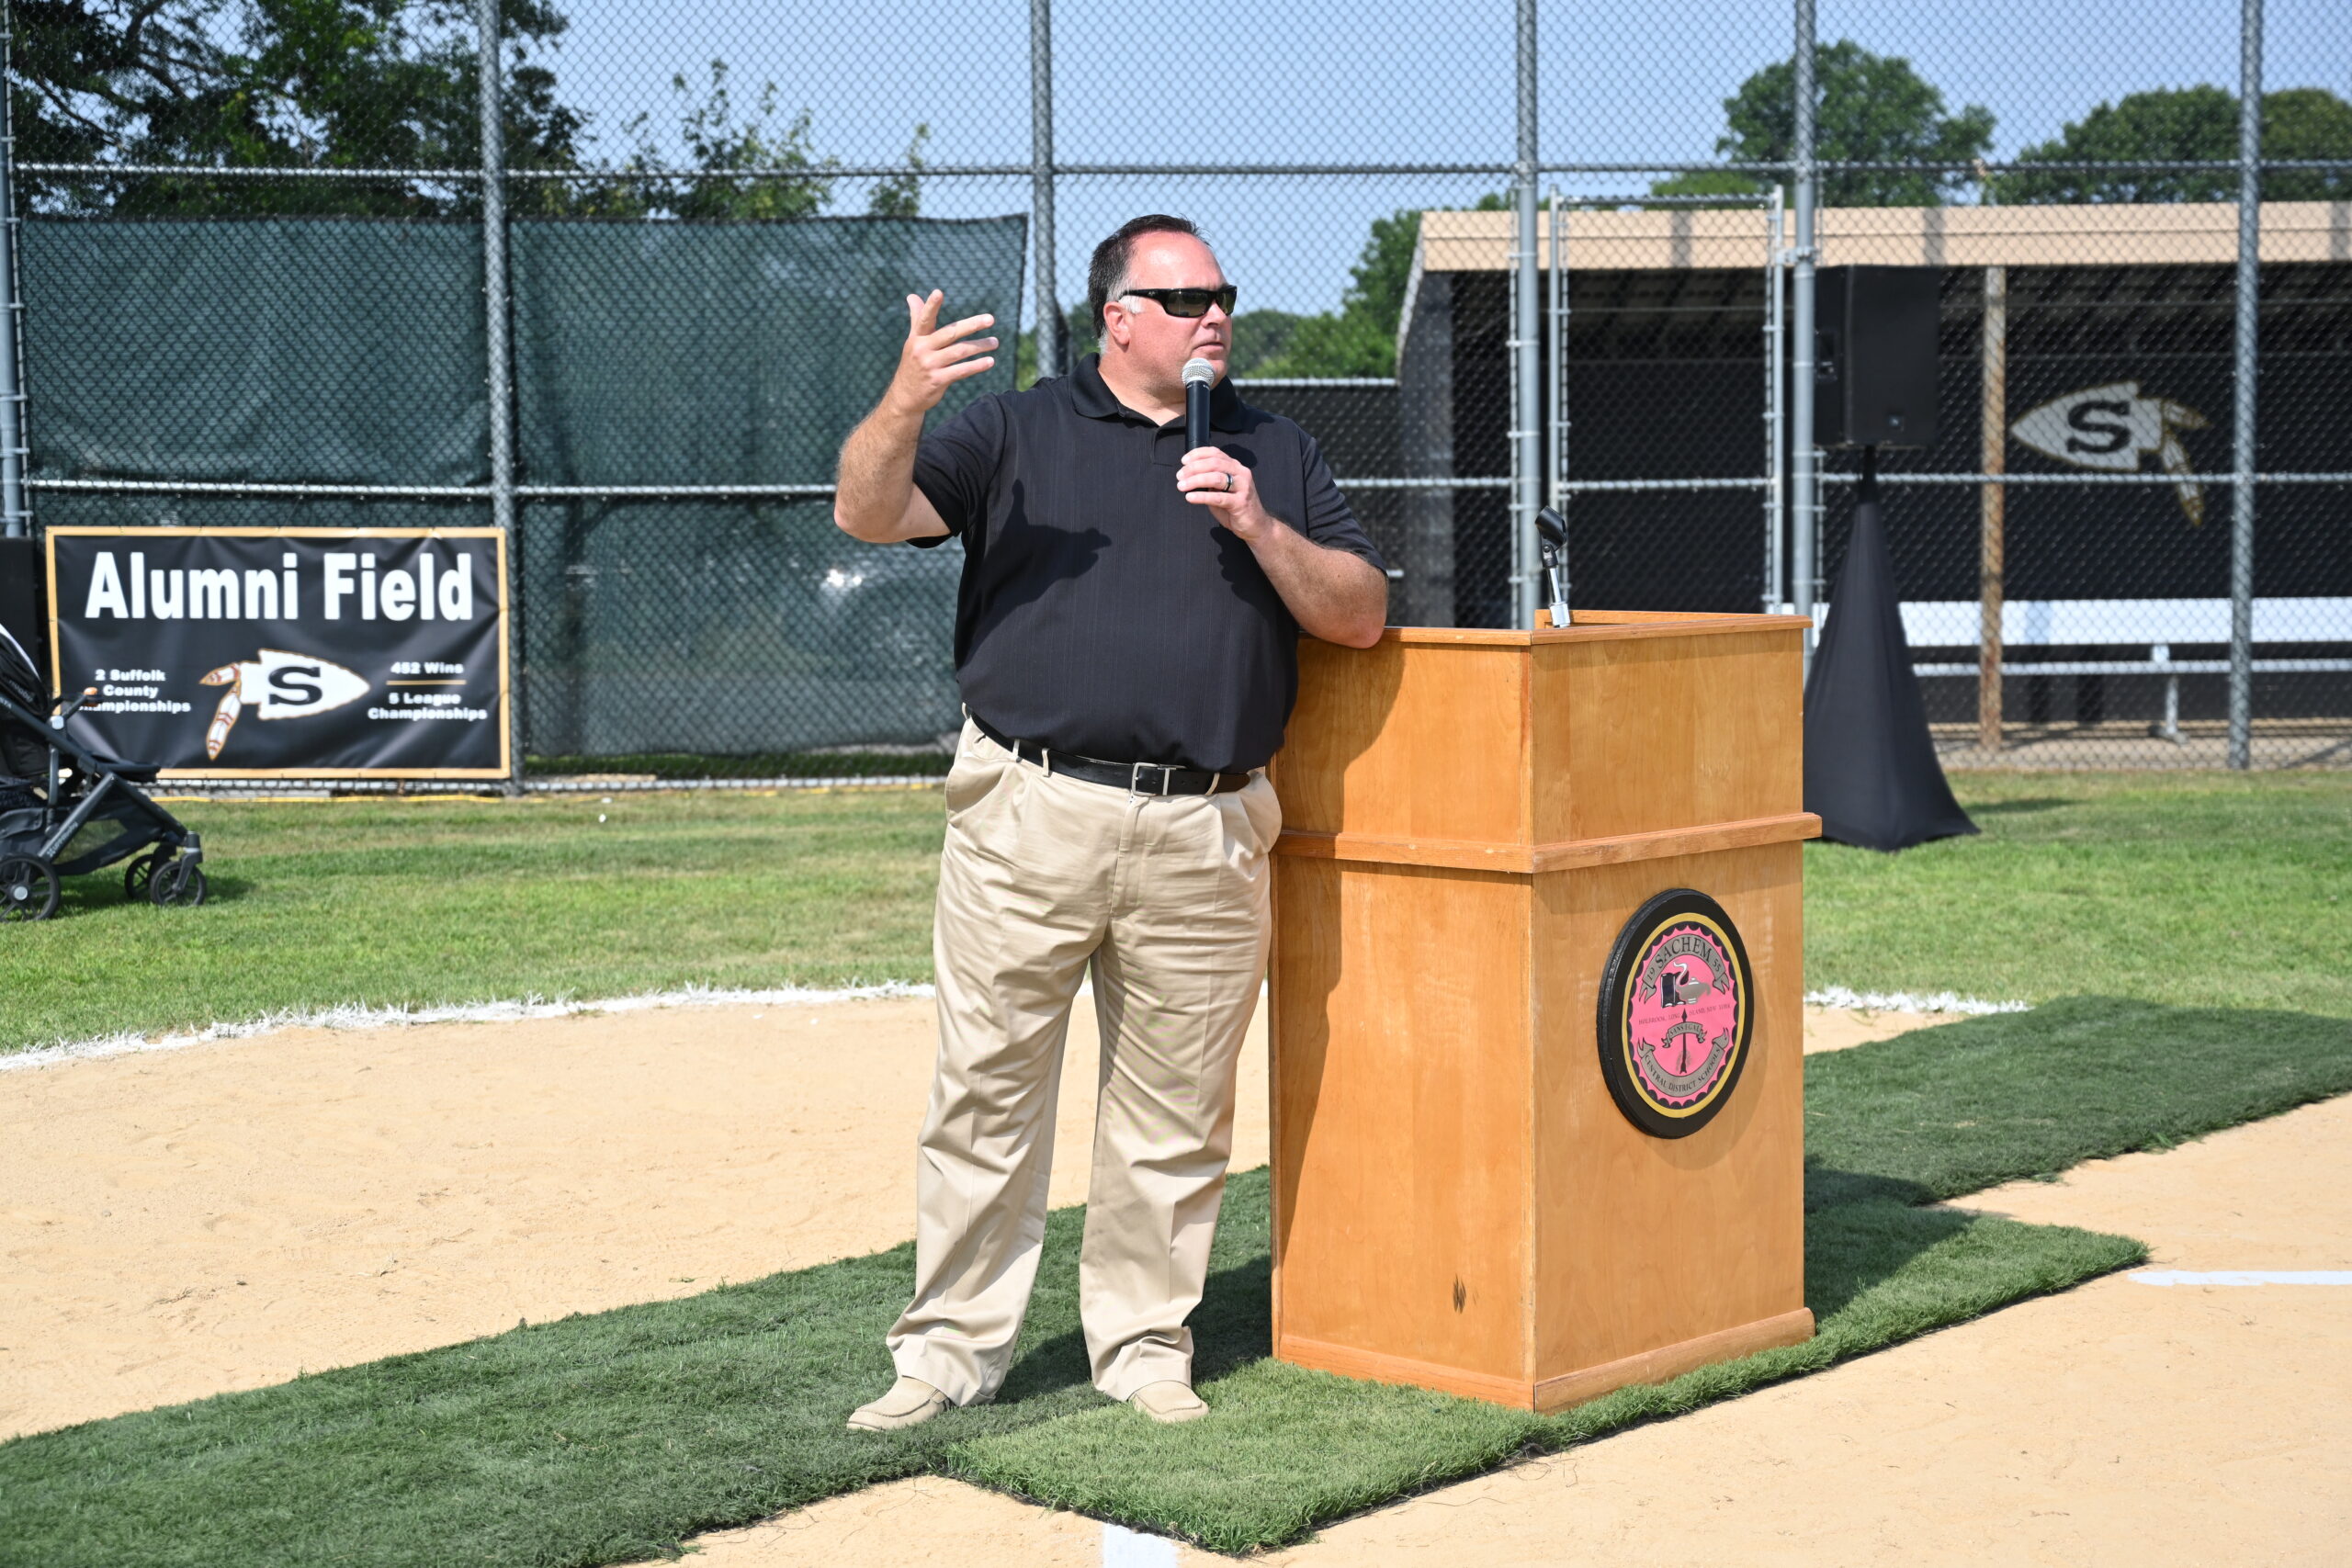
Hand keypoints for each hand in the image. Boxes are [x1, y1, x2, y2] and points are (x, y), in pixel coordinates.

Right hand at [884, 290, 996, 417]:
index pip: (924, 319)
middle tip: (991, 319)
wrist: (905, 397)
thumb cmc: (913, 364)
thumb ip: (916, 318)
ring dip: (980, 346)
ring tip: (995, 342)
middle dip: (972, 325)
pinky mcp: (938, 381)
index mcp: (917, 338)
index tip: (938, 292)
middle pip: (951, 333)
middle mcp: (922, 349)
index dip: (931, 306)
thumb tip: (912, 295)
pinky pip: (961, 371)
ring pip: (960, 352)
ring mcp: (930, 365)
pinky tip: (989, 361)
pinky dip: (977, 366)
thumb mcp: (913, 341)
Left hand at [1177, 447, 1278, 541]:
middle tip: (1180, 476)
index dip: (1198, 454)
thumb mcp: (1222, 489)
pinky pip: (1218, 498)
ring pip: (1216, 478)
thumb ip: (1210, 479)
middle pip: (1214, 463)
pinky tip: (1190, 498)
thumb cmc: (1235, 506)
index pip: (1215, 453)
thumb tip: (1188, 475)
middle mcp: (1241, 473)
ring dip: (1195, 480)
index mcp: (1235, 467)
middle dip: (1194, 468)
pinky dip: (1202, 496)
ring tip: (1182, 486)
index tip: (1184, 461)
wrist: (1255, 525)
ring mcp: (1243, 487)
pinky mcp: (1241, 502)